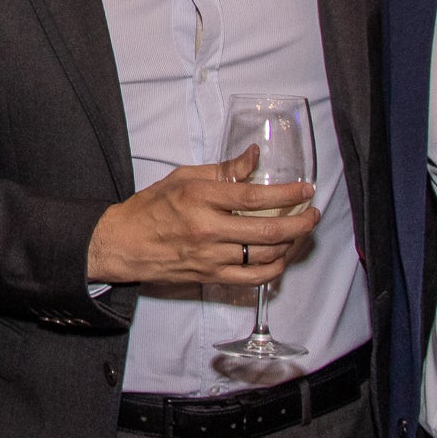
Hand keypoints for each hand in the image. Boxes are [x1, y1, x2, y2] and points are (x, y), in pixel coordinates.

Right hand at [85, 146, 319, 287]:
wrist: (124, 244)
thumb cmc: (151, 208)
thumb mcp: (182, 177)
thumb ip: (222, 170)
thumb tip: (253, 158)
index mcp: (198, 198)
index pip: (252, 197)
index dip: (285, 194)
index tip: (306, 189)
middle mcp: (206, 229)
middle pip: (267, 229)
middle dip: (299, 222)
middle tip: (312, 213)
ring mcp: (210, 257)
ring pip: (265, 256)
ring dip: (291, 244)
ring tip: (300, 232)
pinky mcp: (211, 277)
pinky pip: (254, 279)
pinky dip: (275, 269)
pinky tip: (282, 256)